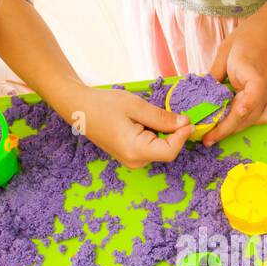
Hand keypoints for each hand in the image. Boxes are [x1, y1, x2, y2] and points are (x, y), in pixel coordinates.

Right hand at [69, 86, 190, 168]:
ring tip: (147, 114)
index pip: (170, 151)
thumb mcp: (136, 106)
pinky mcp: (129, 155)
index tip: (188, 120)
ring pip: (159, 149)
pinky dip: (154, 134)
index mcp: (135, 150)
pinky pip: (150, 147)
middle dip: (173, 133)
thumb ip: (161, 118)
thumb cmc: (104, 104)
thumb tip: (184, 123)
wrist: (78, 107)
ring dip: (162, 133)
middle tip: (171, 112)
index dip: (182, 136)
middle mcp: (134, 161)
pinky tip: (142, 120)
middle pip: (166, 151)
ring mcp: (130, 160)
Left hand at [204, 9, 266, 144]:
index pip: (239, 111)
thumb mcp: (225, 53)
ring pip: (255, 121)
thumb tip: (203, 95)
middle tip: (207, 140)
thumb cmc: (252, 35)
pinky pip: (264, 115)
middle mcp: (266, 92)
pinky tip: (238, 119)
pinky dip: (251, 121)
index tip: (209, 136)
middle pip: (245, 120)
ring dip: (237, 127)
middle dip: (225, 132)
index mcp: (254, 82)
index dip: (223, 127)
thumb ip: (214, 77)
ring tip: (219, 131)